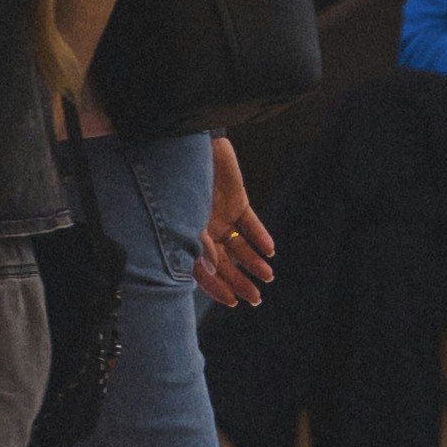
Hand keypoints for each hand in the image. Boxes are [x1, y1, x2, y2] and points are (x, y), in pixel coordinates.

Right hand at [193, 129, 274, 306]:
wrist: (189, 144)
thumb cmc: (177, 180)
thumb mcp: (186, 217)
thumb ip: (199, 245)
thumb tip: (213, 273)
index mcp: (185, 236)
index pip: (201, 269)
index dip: (216, 287)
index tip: (232, 302)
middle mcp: (203, 229)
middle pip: (224, 262)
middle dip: (239, 281)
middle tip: (255, 298)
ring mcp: (220, 215)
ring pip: (239, 245)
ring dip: (253, 262)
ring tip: (268, 277)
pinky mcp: (236, 200)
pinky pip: (250, 223)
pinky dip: (260, 236)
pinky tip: (269, 251)